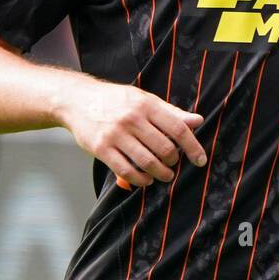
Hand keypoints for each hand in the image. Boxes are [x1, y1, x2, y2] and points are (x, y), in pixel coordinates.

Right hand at [57, 79, 205, 189]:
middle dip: (174, 161)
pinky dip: (140, 179)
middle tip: (174, 163)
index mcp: (146, 105)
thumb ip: (171, 112)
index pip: (178, 129)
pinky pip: (126, 170)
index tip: (201, 160)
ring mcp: (115, 134)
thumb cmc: (116, 101)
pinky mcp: (101, 148)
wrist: (78, 100)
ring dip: (160, 173)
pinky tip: (146, 179)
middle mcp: (132, 118)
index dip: (193, 147)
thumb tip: (197, 121)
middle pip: (164, 148)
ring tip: (164, 175)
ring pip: (146, 162)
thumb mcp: (144, 99)